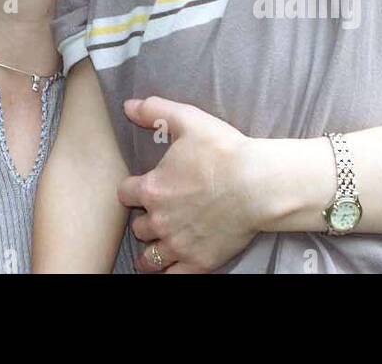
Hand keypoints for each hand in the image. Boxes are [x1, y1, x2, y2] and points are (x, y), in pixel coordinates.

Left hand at [119, 96, 264, 272]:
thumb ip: (154, 110)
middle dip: (145, 219)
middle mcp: (160, 221)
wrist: (258, 184)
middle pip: (138, 228)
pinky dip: (169, 272)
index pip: (124, 194)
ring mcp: (179, 245)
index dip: (132, 189)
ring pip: (150, 259)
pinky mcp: (199, 262)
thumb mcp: (187, 120)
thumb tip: (127, 105)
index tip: (141, 187)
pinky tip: (172, 265)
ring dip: (152, 250)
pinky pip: (172, 277)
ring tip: (159, 243)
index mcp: (152, 189)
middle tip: (159, 213)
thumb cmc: (224, 152)